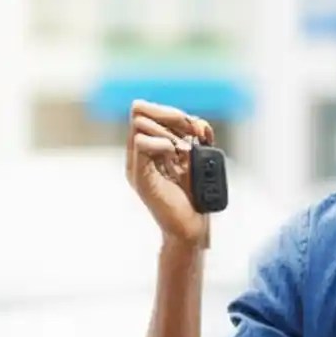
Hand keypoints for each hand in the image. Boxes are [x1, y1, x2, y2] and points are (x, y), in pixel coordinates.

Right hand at [125, 99, 215, 247]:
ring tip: (184, 150)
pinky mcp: (140, 178)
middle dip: (171, 117)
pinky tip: (176, 154)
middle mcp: (139, 153)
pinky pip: (141, 145)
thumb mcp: (199, 157)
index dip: (168, 111)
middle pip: (140, 113)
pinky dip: (161, 143)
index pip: (145, 110)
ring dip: (168, 131)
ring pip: (139, 125)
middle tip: (191, 134)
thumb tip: (199, 123)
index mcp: (149, 146)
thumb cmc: (194, 194)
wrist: (191, 226)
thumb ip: (198, 136)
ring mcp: (137, 165)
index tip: (192, 126)